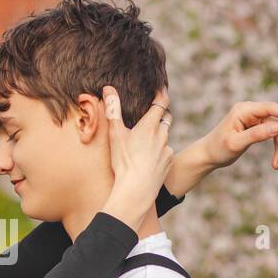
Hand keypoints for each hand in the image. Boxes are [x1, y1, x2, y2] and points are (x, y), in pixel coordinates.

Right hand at [101, 84, 173, 233]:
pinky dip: (160, 151)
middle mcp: (162, 135)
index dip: (162, 94)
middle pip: (166, 118)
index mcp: (149, 126)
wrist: (136, 189)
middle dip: (162, 113)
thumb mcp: (115, 134)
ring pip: (166, 136)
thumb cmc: (124, 161)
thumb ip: (113, 110)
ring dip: (160, 134)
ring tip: (149, 138)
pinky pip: (166, 152)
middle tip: (155, 111)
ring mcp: (167, 149)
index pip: (161, 103)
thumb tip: (108, 89)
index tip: (161, 88)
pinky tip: (150, 158)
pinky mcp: (168, 163)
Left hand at [203, 100, 277, 170]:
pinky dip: (275, 149)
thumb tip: (277, 127)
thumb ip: (255, 135)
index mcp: (243, 110)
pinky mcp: (255, 128)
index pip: (270, 108)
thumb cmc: (217, 149)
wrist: (207, 156)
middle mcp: (249, 112)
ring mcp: (253, 119)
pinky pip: (271, 136)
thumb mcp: (236, 144)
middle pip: (276, 123)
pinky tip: (275, 163)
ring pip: (276, 131)